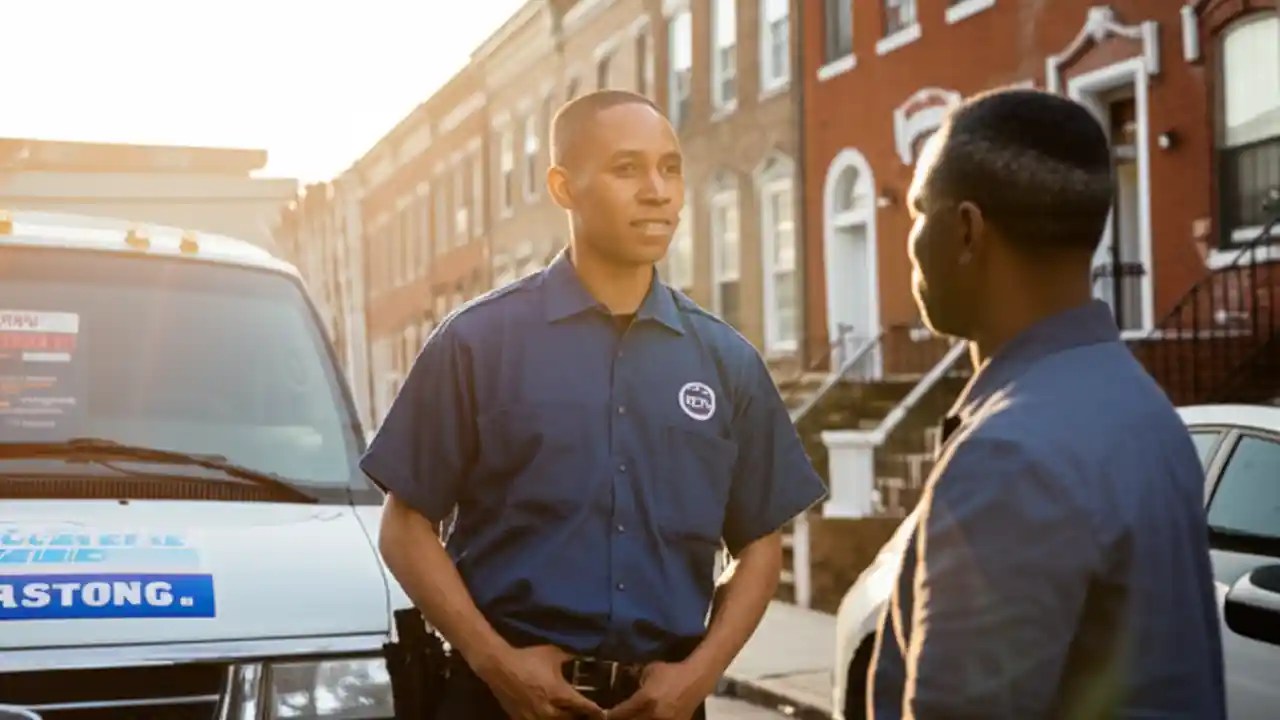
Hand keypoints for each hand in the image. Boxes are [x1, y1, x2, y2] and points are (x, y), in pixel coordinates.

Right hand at [476, 644, 603, 719]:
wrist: (499, 667)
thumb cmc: (528, 659)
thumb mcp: (553, 654)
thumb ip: (570, 659)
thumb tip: (583, 658)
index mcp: (560, 694)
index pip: (584, 707)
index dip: (596, 711)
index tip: (603, 713)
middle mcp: (550, 711)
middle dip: (581, 718)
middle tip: (588, 716)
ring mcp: (535, 718)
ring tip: (568, 716)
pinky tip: (550, 716)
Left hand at [606, 660, 718, 719]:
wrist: (696, 679)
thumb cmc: (670, 672)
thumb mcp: (648, 672)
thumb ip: (635, 682)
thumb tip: (622, 686)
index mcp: (645, 699)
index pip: (620, 714)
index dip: (609, 716)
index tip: (604, 715)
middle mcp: (653, 715)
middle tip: (618, 717)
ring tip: (630, 717)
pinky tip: (644, 717)